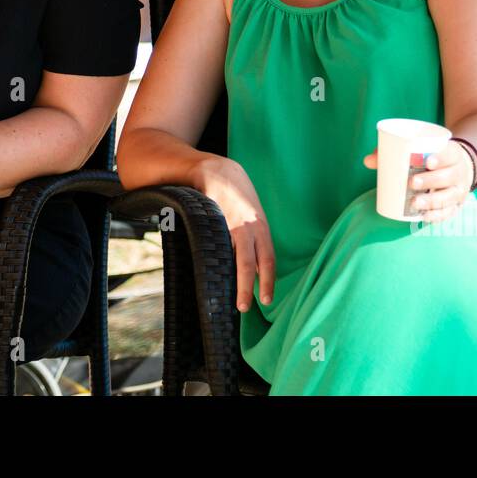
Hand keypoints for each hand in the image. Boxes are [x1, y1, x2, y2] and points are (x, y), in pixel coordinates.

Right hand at [190, 157, 274, 313]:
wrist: (219, 170)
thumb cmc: (237, 198)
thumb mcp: (253, 216)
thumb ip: (255, 240)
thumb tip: (257, 271)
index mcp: (260, 226)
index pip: (267, 257)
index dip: (268, 279)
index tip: (267, 300)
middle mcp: (247, 225)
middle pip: (249, 261)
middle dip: (247, 286)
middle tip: (244, 307)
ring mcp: (229, 221)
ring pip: (231, 254)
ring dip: (230, 277)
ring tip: (225, 295)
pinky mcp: (212, 216)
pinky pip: (211, 242)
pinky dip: (210, 258)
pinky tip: (208, 271)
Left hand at [363, 140, 475, 224]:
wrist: (458, 168)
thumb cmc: (432, 158)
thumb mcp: (422, 150)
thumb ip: (393, 153)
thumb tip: (367, 161)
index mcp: (452, 154)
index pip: (450, 154)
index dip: (441, 157)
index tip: (427, 161)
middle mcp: (459, 172)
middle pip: (449, 176)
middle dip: (431, 180)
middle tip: (412, 182)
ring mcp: (459, 190)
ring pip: (449, 196)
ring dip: (433, 201)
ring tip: (415, 202)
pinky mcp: (456, 205)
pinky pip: (449, 212)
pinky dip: (437, 215)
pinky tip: (425, 217)